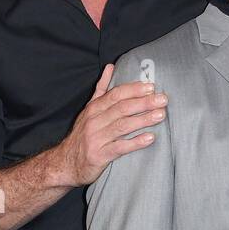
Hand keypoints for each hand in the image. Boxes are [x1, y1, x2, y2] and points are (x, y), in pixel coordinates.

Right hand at [55, 64, 167, 186]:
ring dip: (143, 120)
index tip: (151, 87)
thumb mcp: (89, 110)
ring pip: (122, 126)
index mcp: (95, 108)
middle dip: (143, 103)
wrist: (66, 162)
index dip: (134, 90)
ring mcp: (97, 138)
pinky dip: (135, 142)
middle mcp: (95, 121)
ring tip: (160, 115)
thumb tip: (110, 66)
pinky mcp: (100, 155)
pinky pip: (120, 147)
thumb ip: (101, 89)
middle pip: (122, 108)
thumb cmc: (83, 135)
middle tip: (162, 100)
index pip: (116, 95)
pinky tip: (150, 138)